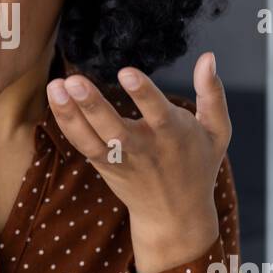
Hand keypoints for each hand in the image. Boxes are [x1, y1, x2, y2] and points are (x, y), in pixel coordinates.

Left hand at [46, 51, 229, 272]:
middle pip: (115, 129)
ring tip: (56, 86)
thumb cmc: (198, 164)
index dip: (143, 93)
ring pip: (91, 139)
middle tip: (74, 81)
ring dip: (71, 114)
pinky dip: (66, 122)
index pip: (158, 113)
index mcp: (174, 136)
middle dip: (94, 105)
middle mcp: (144, 150)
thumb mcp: (218, 131)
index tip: (126, 72)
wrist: (175, 215)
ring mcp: (120, 160)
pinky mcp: (103, 164)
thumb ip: (213, 93)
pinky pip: (81, 143)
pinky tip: (55, 96)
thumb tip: (208, 57)